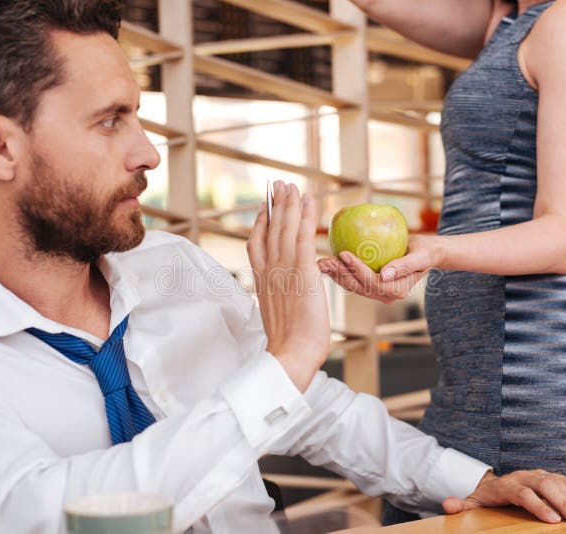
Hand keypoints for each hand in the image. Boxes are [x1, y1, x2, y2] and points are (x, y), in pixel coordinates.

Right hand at [247, 181, 329, 391]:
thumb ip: (278, 298)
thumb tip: (284, 294)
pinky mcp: (302, 271)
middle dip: (275, 204)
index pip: (256, 244)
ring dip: (289, 203)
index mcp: (261, 281)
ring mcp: (284, 269)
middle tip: (279, 185)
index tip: (264, 207)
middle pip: (270, 228)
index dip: (260, 222)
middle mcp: (269, 271)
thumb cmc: (288, 343)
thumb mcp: (277, 315)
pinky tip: (309, 199)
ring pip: (285, 227)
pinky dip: (305, 215)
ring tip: (292, 185)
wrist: (290, 353)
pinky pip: (304, 235)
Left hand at [317, 234, 438, 303]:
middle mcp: (386, 296)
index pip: (372, 281)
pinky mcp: (372, 286)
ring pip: (353, 286)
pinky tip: (328, 264)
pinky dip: (340, 273)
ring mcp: (378, 293)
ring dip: (336, 275)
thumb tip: (385, 274)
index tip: (343, 253)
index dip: (356, 268)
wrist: (426, 254)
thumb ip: (404, 265)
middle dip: (340, 273)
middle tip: (325, 260)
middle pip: (358, 286)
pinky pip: (354, 281)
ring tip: (322, 263)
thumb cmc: (425, 251)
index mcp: (397, 291)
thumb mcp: (420, 256)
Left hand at [442, 470, 565, 523]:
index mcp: (506, 485)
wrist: (493, 484)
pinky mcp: (547, 476)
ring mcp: (536, 474)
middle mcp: (523, 476)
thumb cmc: (485, 498)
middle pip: (545, 485)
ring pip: (557, 481)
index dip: (538, 506)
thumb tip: (447, 505)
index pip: (524, 494)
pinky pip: (564, 481)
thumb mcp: (472, 503)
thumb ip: (461, 506)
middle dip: (562, 502)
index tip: (552, 521)